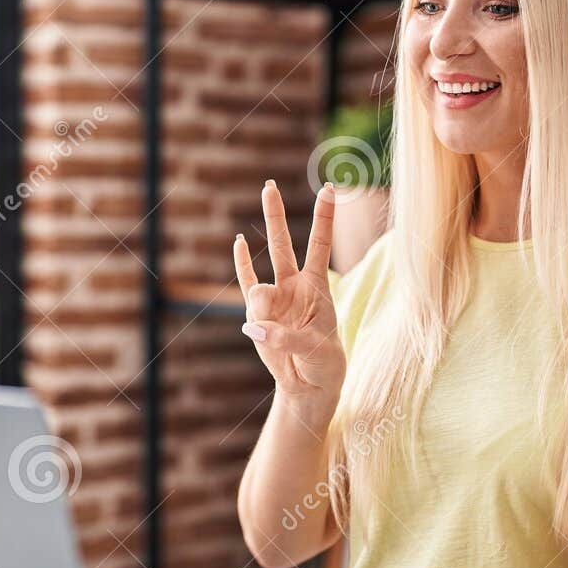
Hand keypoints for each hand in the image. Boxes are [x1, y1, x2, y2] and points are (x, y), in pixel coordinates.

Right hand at [233, 181, 345, 412]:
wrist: (308, 382)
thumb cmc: (322, 362)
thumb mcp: (314, 350)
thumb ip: (285, 337)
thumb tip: (252, 326)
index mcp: (317, 287)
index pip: (320, 244)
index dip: (324, 217)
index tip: (329, 188)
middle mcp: (294, 285)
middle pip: (282, 243)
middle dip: (274, 214)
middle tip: (268, 185)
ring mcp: (274, 297)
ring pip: (258, 283)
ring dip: (261, 309)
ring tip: (270, 336)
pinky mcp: (257, 314)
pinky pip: (245, 285)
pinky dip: (241, 265)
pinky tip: (238, 243)